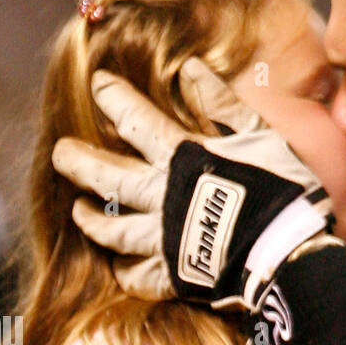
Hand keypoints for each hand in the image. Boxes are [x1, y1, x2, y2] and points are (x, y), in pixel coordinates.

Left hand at [54, 63, 345, 344]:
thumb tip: (189, 68)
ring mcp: (164, 239)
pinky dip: (127, 271)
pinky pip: (140, 276)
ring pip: (114, 230)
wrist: (286, 250)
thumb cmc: (280, 188)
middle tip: (59, 153)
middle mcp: (162, 196)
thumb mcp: (256, 134)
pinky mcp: (175, 274)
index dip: (114, 98)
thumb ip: (220, 103)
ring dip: (92, 220)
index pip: (135, 120)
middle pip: (107, 176)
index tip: (98, 84)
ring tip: (78, 211)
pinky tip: (119, 267)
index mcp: (180, 158)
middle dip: (78, 161)